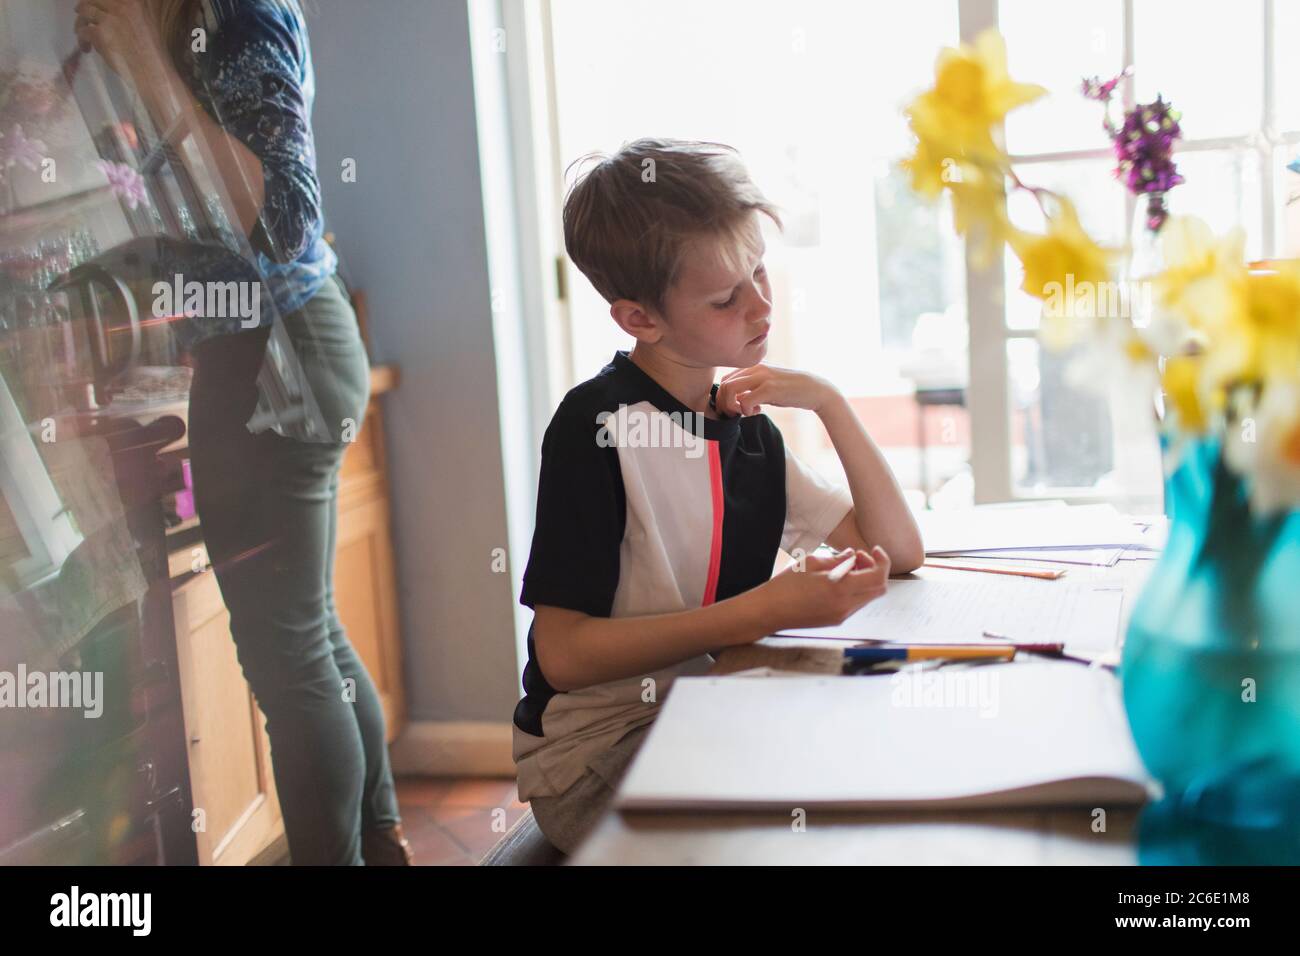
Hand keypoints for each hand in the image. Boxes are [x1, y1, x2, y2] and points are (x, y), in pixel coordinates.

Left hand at [75, 0, 173, 91]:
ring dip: (80, 23)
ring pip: (84, 11)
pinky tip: (86, 48)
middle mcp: (122, 6)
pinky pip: (83, 31)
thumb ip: (130, 15)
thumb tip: (107, 14)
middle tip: (81, 14)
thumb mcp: (147, 25)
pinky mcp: (100, 33)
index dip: (99, 2)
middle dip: (85, 6)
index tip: (96, 6)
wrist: (153, 73)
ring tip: (82, 34)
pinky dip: (82, 40)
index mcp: (134, 3)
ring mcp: (110, 19)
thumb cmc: (153, 55)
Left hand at [714, 364, 836, 416]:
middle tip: (737, 414)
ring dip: (731, 407)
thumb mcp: (766, 387)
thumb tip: (733, 401)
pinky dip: (746, 410)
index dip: (724, 398)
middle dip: (724, 404)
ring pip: (729, 389)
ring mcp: (762, 377)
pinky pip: (745, 400)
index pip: (724, 380)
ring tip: (745, 413)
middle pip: (723, 385)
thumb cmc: (790, 391)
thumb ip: (749, 390)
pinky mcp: (770, 388)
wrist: (815, 390)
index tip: (736, 409)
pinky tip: (758, 412)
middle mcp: (755, 368)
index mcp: (752, 367)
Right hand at [751, 546, 890, 633]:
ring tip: (846, 567)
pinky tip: (839, 580)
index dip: (882, 561)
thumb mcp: (811, 563)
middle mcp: (846, 606)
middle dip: (875, 570)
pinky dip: (856, 590)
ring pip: (869, 597)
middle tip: (858, 557)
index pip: (878, 576)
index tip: (875, 550)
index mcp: (840, 588)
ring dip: (866, 580)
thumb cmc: (785, 585)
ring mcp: (842, 616)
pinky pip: (856, 604)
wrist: (769, 611)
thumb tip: (852, 555)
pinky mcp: (836, 621)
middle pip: (879, 589)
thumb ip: (837, 559)